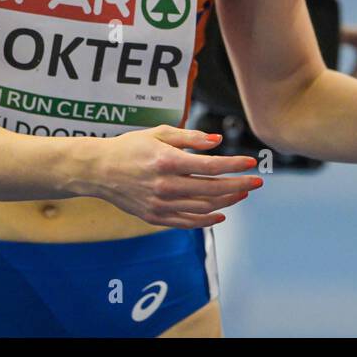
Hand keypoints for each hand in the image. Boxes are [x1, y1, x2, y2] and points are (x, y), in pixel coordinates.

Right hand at [87, 125, 262, 228]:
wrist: (99, 170)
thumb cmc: (130, 147)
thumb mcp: (158, 133)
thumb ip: (190, 137)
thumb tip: (217, 141)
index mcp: (167, 161)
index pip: (211, 166)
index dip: (234, 165)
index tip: (251, 162)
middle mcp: (165, 185)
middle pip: (212, 189)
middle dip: (239, 185)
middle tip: (257, 181)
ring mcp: (160, 204)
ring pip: (203, 207)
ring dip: (227, 201)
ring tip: (242, 193)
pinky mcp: (155, 217)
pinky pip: (187, 222)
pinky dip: (206, 220)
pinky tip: (220, 214)